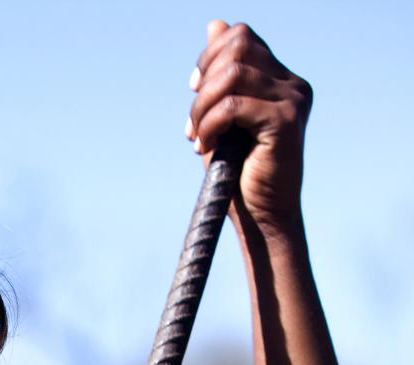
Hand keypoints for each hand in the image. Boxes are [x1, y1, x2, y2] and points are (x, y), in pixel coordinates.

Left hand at [185, 21, 311, 233]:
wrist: (260, 219)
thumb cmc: (238, 176)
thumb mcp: (221, 119)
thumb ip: (218, 76)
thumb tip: (215, 24)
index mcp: (279, 80)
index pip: (241, 38)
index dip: (209, 57)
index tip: (193, 91)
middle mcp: (292, 84)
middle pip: (236, 48)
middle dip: (203, 84)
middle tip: (193, 124)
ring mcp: (293, 99)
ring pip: (232, 74)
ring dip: (202, 107)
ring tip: (198, 138)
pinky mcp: (286, 120)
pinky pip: (233, 105)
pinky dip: (209, 124)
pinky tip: (205, 146)